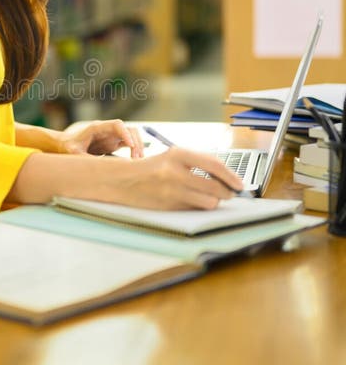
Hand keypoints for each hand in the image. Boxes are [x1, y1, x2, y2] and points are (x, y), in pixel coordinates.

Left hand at [59, 120, 144, 158]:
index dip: (126, 133)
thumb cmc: (69, 146)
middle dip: (136, 142)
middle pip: (129, 129)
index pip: (117, 124)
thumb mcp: (74, 152)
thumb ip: (85, 157)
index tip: (131, 145)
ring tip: (138, 161)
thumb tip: (98, 166)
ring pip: (132, 136)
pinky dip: (135, 151)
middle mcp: (108, 130)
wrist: (66, 144)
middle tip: (136, 159)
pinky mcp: (114, 143)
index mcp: (97, 128)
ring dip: (138, 147)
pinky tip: (136, 161)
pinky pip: (129, 144)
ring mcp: (112, 136)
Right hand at [113, 146, 243, 209]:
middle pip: (215, 187)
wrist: (123, 180)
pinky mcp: (168, 206)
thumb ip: (198, 164)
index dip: (231, 176)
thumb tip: (226, 177)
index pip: (215, 165)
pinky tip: (194, 202)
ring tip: (210, 198)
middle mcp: (175, 171)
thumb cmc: (152, 168)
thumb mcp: (173, 158)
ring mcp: (171, 190)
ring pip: (208, 202)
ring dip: (213, 202)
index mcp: (178, 154)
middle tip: (230, 193)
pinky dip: (199, 207)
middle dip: (227, 192)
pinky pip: (195, 210)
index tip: (240, 183)